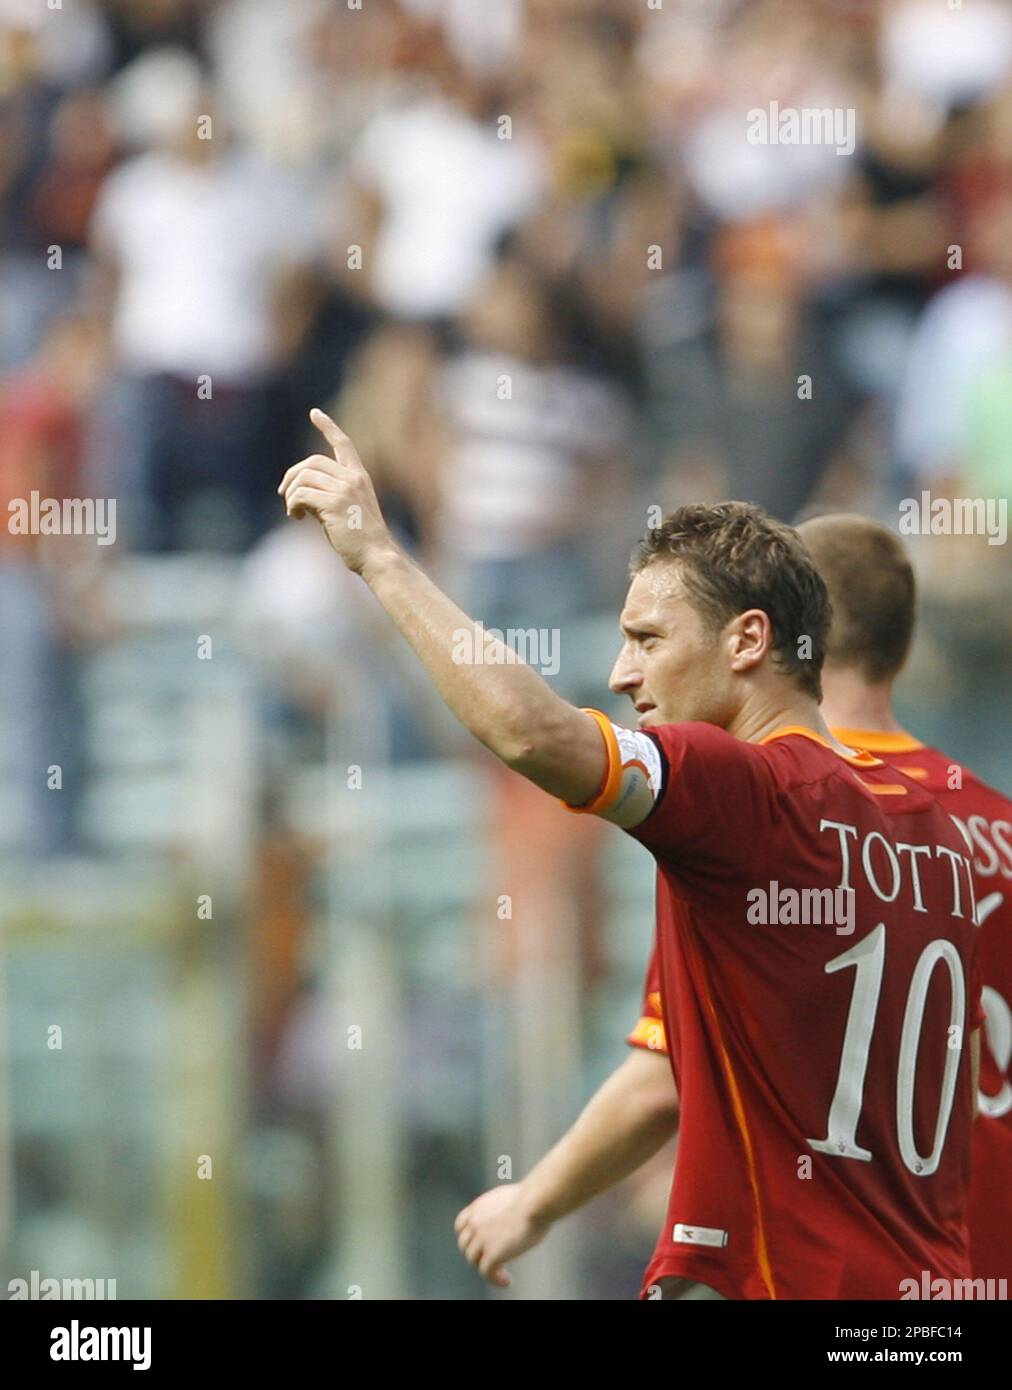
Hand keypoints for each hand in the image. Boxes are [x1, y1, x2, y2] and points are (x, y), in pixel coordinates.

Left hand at [278, 408, 395, 574]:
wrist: (377, 556)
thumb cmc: (362, 541)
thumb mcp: (347, 510)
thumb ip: (328, 495)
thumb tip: (300, 494)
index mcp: (359, 478)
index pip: (343, 444)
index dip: (328, 427)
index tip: (315, 413)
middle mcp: (353, 479)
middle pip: (312, 462)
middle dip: (291, 476)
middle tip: (284, 496)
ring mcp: (344, 490)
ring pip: (303, 478)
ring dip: (290, 494)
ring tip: (293, 511)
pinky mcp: (333, 504)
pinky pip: (301, 495)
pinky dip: (292, 505)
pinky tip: (297, 517)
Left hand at [453, 1184, 550, 1287]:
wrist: (535, 1202)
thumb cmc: (532, 1198)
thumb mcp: (507, 1198)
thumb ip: (500, 1209)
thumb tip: (510, 1216)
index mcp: (479, 1207)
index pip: (461, 1226)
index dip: (468, 1237)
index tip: (477, 1244)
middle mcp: (475, 1222)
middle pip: (466, 1245)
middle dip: (477, 1254)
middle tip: (493, 1259)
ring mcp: (482, 1239)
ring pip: (474, 1260)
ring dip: (487, 1267)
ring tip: (502, 1274)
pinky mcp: (492, 1254)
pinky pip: (487, 1272)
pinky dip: (496, 1279)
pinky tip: (507, 1281)